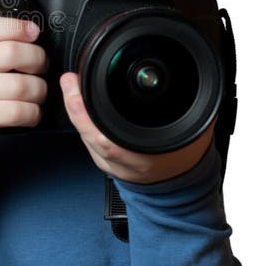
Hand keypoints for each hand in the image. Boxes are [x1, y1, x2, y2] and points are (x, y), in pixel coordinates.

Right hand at [0, 17, 47, 146]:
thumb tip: (26, 30)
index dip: (20, 27)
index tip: (34, 33)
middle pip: (13, 52)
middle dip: (38, 59)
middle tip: (41, 66)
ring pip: (20, 84)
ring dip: (39, 89)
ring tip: (38, 92)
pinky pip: (17, 111)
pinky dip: (33, 112)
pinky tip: (31, 112)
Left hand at [60, 72, 214, 183]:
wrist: (182, 187)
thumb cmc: (187, 158)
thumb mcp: (195, 131)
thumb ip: (189, 107)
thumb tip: (190, 78)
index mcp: (145, 157)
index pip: (108, 142)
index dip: (87, 116)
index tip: (78, 87)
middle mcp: (124, 163)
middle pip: (91, 137)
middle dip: (76, 108)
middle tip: (69, 81)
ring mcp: (112, 164)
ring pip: (85, 139)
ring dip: (75, 112)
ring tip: (70, 86)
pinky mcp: (105, 161)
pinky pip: (88, 139)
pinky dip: (81, 119)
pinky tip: (77, 102)